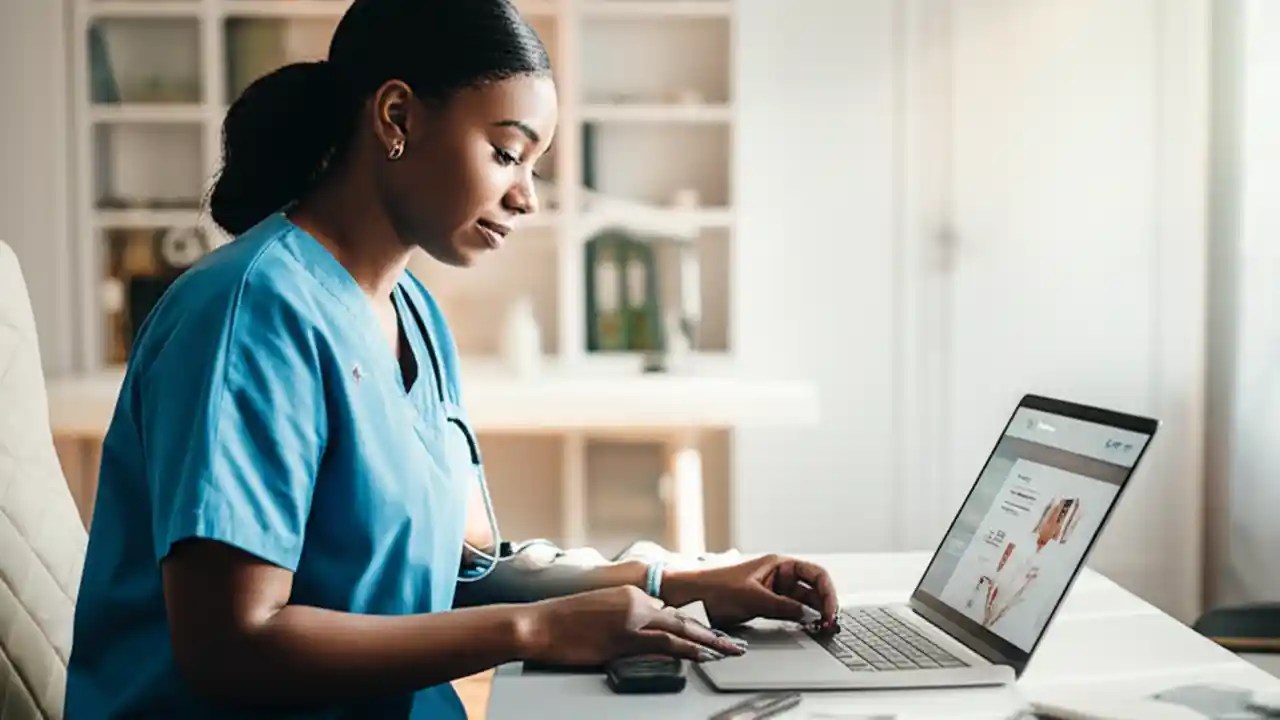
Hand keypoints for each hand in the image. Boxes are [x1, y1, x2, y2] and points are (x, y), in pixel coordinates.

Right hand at [518, 586, 745, 666]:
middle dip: (713, 633)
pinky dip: (687, 650)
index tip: (715, 632)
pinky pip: (663, 644)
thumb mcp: (602, 613)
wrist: (539, 624)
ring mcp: (631, 619)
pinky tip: (701, 656)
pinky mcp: (623, 638)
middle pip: (684, 618)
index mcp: (632, 594)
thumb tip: (651, 637)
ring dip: (709, 642)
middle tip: (735, 643)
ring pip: (680, 630)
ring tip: (728, 652)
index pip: (673, 610)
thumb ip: (629, 621)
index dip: (697, 623)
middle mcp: (636, 601)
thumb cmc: (564, 622)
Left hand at [664, 555, 838, 629]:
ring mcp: (773, 591)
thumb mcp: (751, 598)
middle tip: (830, 625)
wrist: (689, 599)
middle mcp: (779, 576)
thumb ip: (782, 606)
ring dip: (814, 614)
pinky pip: (791, 612)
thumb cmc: (714, 590)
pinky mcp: (767, 606)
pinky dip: (801, 620)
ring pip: (803, 602)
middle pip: (812, 589)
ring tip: (822, 629)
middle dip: (824, 605)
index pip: (814, 573)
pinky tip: (807, 628)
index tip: (830, 611)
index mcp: (778, 564)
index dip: (827, 591)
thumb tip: (808, 615)